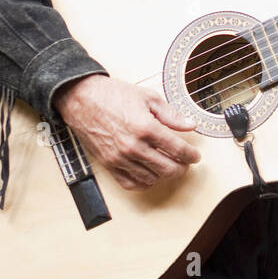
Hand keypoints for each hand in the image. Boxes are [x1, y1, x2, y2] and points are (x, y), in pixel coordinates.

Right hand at [53, 74, 200, 190]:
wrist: (82, 99)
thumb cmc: (113, 95)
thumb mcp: (148, 97)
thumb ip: (171, 114)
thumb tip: (190, 125)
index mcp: (146, 127)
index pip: (177, 149)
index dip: (191, 155)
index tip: (195, 156)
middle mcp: (133, 146)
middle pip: (167, 168)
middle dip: (181, 168)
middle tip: (185, 163)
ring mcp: (119, 158)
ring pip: (151, 179)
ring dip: (164, 176)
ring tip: (168, 167)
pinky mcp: (108, 164)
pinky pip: (130, 183)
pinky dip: (144, 183)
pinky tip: (150, 175)